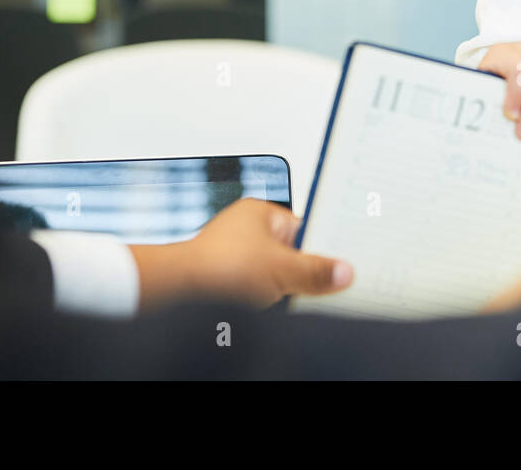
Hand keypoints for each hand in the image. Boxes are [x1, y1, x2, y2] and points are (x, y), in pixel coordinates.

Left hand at [129, 198, 352, 310]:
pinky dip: (266, 299)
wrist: (177, 293)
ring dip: (283, 288)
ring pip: (275, 274)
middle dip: (303, 272)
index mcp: (261, 214)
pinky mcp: (226, 279)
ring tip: (288, 296)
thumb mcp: (281, 270)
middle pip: (291, 253)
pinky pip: (258, 288)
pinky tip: (270, 306)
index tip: (342, 264)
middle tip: (319, 285)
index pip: (305, 227)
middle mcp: (246, 230)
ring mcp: (234, 255)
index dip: (324, 246)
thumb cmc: (217, 268)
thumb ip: (316, 272)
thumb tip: (343, 272)